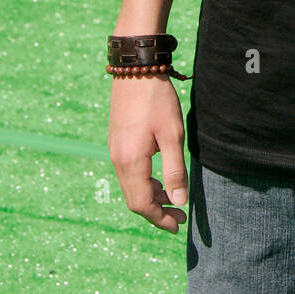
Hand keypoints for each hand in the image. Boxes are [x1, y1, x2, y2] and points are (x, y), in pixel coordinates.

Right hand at [108, 75, 188, 232]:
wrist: (136, 69)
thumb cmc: (157, 100)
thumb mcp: (172, 135)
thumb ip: (174, 170)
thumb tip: (179, 201)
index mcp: (131, 162)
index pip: (142, 205)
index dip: (160, 219)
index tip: (178, 224)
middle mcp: (118, 160)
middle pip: (134, 200)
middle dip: (156, 212)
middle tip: (179, 215)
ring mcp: (115, 151)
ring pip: (130, 186)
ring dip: (150, 197)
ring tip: (173, 198)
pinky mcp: (117, 141)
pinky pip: (128, 173)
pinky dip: (143, 182)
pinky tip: (159, 178)